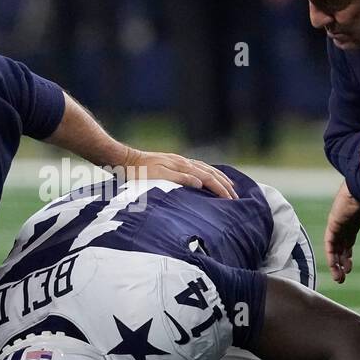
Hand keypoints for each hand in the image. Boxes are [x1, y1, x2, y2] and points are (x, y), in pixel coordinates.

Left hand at [120, 147, 236, 198]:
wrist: (124, 161)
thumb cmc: (138, 173)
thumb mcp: (157, 177)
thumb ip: (179, 179)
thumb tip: (200, 183)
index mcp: (181, 166)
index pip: (207, 178)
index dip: (220, 188)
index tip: (231, 199)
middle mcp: (182, 162)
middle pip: (209, 172)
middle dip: (224, 184)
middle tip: (236, 196)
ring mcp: (178, 161)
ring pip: (205, 168)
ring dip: (218, 177)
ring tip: (229, 184)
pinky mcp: (173, 162)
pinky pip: (196, 166)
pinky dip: (207, 171)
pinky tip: (208, 176)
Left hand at [324, 181, 359, 283]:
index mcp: (353, 223)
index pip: (347, 243)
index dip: (347, 257)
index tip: (350, 269)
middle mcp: (343, 225)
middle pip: (339, 248)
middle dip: (340, 263)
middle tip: (342, 277)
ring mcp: (337, 224)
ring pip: (333, 248)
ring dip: (335, 263)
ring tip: (339, 277)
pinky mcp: (333, 223)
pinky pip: (330, 242)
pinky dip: (331, 254)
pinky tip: (334, 265)